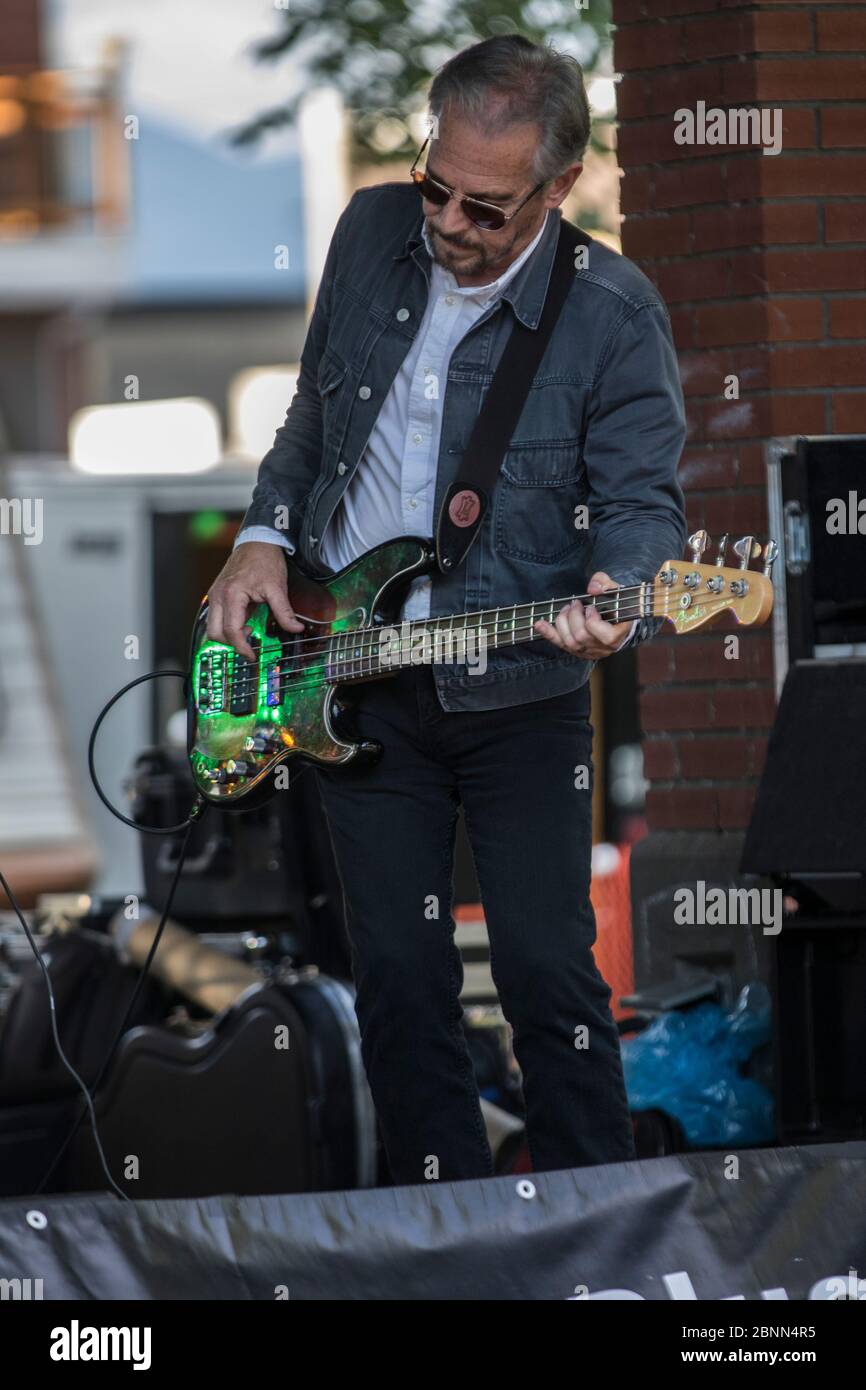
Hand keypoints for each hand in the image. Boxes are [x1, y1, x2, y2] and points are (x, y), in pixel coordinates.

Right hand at [206, 542, 303, 659]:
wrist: (257, 541)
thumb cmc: (264, 560)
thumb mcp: (278, 587)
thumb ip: (285, 612)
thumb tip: (296, 629)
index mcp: (231, 595)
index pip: (231, 631)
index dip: (242, 647)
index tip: (253, 655)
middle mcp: (218, 596)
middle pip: (215, 633)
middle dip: (232, 643)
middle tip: (251, 643)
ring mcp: (215, 595)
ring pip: (212, 627)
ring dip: (228, 635)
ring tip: (249, 629)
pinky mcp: (217, 594)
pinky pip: (216, 618)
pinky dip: (227, 625)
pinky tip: (244, 621)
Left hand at [534, 571, 631, 659]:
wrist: (614, 617)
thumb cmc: (615, 603)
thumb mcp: (615, 589)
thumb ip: (605, 584)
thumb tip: (592, 589)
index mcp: (618, 634)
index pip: (605, 637)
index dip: (593, 620)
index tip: (590, 607)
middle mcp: (604, 647)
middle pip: (582, 637)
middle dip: (574, 617)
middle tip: (575, 604)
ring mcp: (589, 651)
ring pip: (570, 642)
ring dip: (563, 622)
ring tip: (566, 609)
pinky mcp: (577, 651)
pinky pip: (560, 644)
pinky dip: (548, 633)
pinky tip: (539, 624)